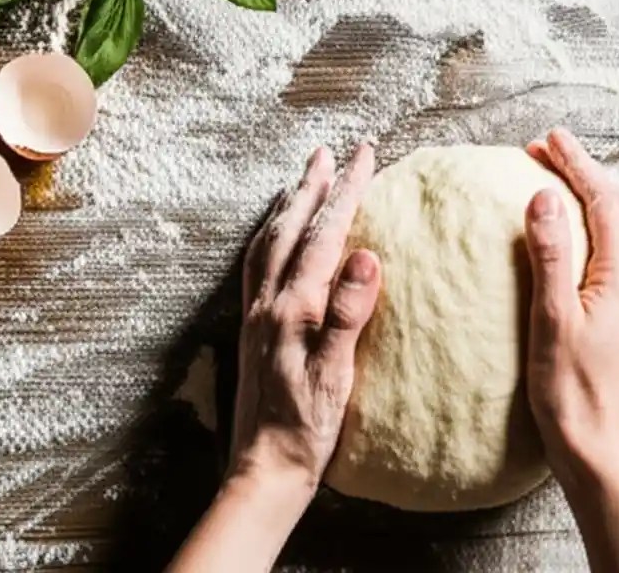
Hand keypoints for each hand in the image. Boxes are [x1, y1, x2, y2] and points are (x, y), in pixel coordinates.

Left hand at [231, 143, 380, 492]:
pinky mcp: (253, 328)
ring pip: (270, 241)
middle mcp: (268, 301)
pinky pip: (258, 263)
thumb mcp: (337, 374)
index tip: (364, 154)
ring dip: (290, 204)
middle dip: (314, 185)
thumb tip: (366, 256)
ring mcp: (256, 313)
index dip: (346, 190)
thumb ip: (349, 314)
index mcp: (293, 307)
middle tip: (331, 150)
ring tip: (303, 178)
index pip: (325, 234)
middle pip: (291, 227)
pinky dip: (271, 235)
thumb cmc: (306, 428)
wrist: (263, 468)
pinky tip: (279, 237)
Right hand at [522, 129, 618, 486]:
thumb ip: (551, 255)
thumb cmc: (572, 395)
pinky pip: (612, 255)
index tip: (548, 138)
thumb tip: (544, 196)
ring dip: (589, 198)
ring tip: (553, 182)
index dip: (577, 164)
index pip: (605, 201)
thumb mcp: (552, 320)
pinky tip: (566, 237)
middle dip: (585, 173)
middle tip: (546, 151)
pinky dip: (590, 228)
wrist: (599, 454)